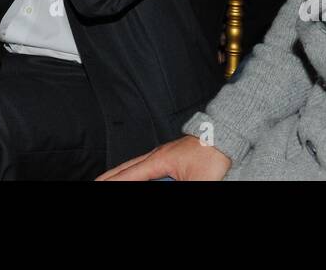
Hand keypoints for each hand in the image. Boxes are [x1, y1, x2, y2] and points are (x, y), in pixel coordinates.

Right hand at [97, 135, 231, 180]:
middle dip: (111, 177)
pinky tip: (139, 177)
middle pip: (127, 169)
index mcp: (159, 159)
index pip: (128, 175)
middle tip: (97, 182)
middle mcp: (158, 156)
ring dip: (125, 174)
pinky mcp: (174, 159)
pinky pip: (149, 168)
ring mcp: (165, 156)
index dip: (112, 181)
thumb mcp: (196, 181)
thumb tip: (165, 185)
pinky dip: (138, 174)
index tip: (97, 184)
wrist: (229, 137)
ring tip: (111, 179)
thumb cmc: (215, 154)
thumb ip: (176, 188)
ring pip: (137, 168)